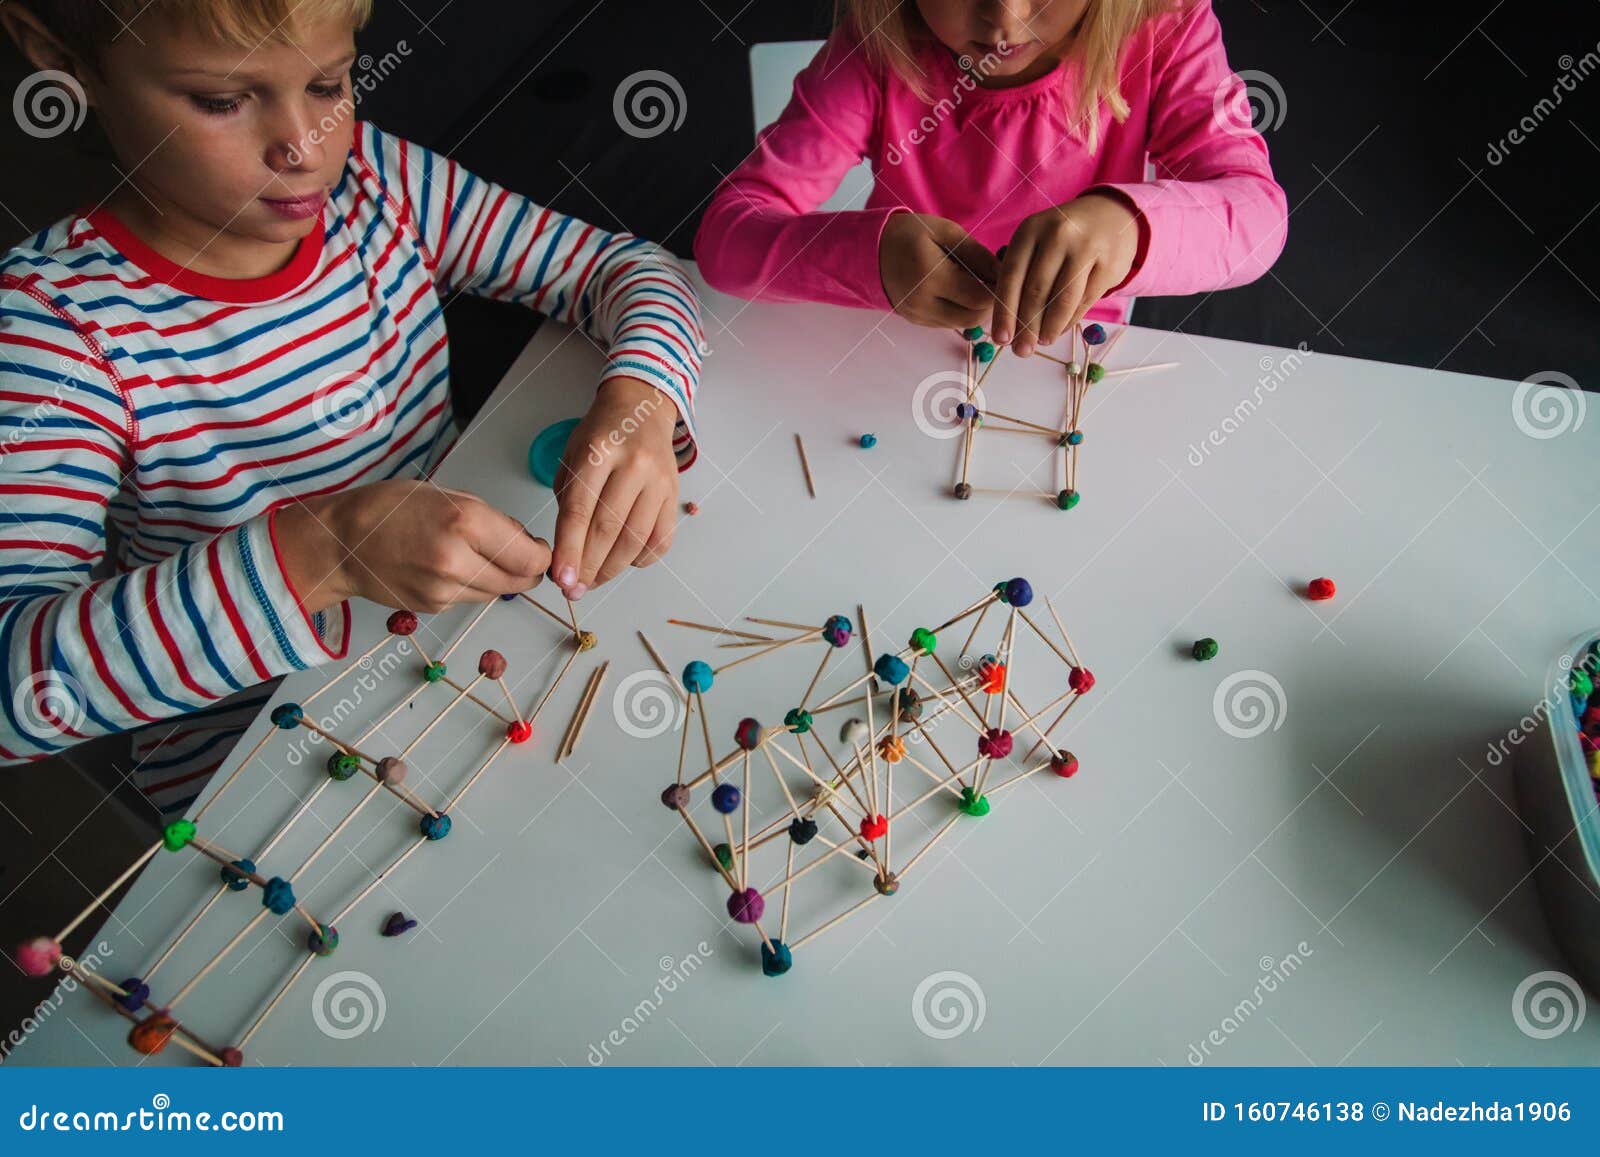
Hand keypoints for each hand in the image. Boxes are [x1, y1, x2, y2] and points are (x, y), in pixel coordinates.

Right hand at [277, 480, 549, 614]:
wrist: (340, 542)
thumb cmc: (389, 508)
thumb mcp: (448, 496)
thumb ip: (491, 520)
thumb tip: (526, 542)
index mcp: (466, 523)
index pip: (530, 556)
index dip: (542, 555)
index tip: (540, 548)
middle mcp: (457, 561)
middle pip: (519, 581)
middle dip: (527, 570)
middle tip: (519, 554)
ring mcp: (444, 590)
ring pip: (497, 593)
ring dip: (500, 578)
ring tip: (476, 555)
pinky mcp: (433, 608)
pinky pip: (470, 599)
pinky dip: (472, 586)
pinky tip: (450, 567)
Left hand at [549, 376, 679, 598]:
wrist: (642, 410)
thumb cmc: (601, 436)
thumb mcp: (573, 457)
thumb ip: (569, 503)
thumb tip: (567, 557)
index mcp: (598, 451)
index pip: (581, 509)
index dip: (570, 549)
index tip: (561, 579)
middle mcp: (633, 465)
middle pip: (609, 529)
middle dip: (588, 566)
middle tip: (573, 589)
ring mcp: (659, 481)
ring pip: (636, 539)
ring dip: (612, 569)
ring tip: (593, 581)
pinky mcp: (674, 495)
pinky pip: (661, 539)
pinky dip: (641, 559)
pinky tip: (623, 561)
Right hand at [878, 212, 997, 329]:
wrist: (870, 250)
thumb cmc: (910, 234)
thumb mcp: (946, 232)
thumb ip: (977, 254)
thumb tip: (1004, 272)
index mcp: (931, 275)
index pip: (980, 296)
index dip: (1000, 288)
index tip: (1007, 273)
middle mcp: (923, 302)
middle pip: (974, 316)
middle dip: (992, 302)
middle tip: (995, 280)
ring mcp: (918, 315)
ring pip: (964, 323)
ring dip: (977, 308)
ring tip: (979, 284)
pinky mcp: (916, 321)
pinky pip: (950, 323)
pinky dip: (962, 311)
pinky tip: (962, 291)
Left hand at [992, 193, 1138, 356]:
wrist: (1111, 216)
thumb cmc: (1062, 238)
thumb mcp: (1037, 242)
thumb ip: (1021, 273)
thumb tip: (1008, 324)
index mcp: (1030, 230)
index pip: (1012, 276)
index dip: (1005, 311)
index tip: (1001, 338)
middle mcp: (1058, 235)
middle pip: (1036, 291)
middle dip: (1027, 326)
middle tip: (1021, 351)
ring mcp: (1086, 248)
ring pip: (1063, 300)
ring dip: (1049, 328)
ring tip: (1041, 342)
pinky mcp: (1109, 265)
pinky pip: (1084, 302)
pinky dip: (1069, 321)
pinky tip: (1059, 330)